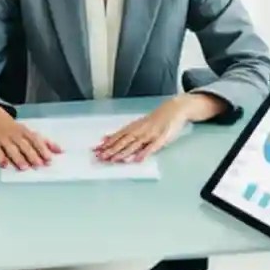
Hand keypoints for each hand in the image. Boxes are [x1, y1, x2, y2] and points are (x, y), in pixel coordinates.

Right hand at [0, 104, 61, 169]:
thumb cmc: (15, 129)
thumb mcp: (29, 132)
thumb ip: (44, 142)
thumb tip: (61, 151)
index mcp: (25, 132)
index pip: (35, 140)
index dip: (42, 149)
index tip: (49, 159)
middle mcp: (15, 135)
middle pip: (24, 145)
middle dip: (32, 155)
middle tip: (39, 165)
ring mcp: (3, 139)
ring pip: (11, 149)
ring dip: (18, 158)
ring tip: (24, 168)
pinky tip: (4, 165)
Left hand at [95, 93, 223, 162]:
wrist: (174, 108)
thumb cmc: (156, 119)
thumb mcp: (137, 124)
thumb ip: (123, 132)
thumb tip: (106, 138)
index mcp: (133, 127)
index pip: (117, 137)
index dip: (106, 144)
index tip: (95, 151)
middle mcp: (139, 130)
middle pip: (123, 141)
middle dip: (111, 150)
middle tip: (100, 157)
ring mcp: (150, 134)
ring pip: (134, 145)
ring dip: (123, 153)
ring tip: (113, 160)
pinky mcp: (161, 138)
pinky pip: (151, 148)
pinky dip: (143, 153)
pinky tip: (136, 160)